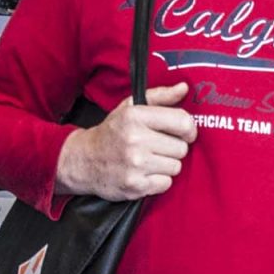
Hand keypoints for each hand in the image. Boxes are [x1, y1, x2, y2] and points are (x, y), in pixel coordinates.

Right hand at [55, 83, 196, 200]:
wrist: (84, 160)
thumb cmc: (113, 132)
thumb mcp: (132, 107)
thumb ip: (160, 96)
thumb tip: (184, 88)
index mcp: (135, 116)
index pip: (182, 122)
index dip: (189, 129)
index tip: (184, 133)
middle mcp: (135, 139)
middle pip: (181, 148)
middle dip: (173, 148)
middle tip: (157, 147)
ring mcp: (134, 164)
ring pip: (175, 167)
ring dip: (166, 165)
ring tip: (149, 160)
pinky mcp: (134, 186)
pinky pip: (166, 183)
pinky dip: (159, 180)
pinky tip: (145, 173)